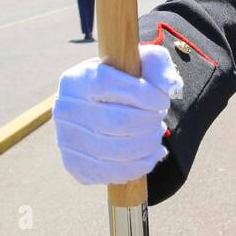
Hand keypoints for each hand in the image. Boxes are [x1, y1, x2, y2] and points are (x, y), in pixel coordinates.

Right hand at [53, 44, 183, 184]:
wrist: (98, 106)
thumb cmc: (125, 81)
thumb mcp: (140, 62)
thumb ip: (157, 66)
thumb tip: (169, 86)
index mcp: (80, 78)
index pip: (115, 87)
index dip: (148, 96)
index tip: (163, 101)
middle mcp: (66, 108)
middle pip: (119, 123)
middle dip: (150, 123)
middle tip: (159, 119)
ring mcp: (67, 139)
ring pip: (118, 152)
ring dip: (148, 145)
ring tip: (156, 135)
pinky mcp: (75, 165)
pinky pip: (112, 173)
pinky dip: (140, 166)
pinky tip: (151, 155)